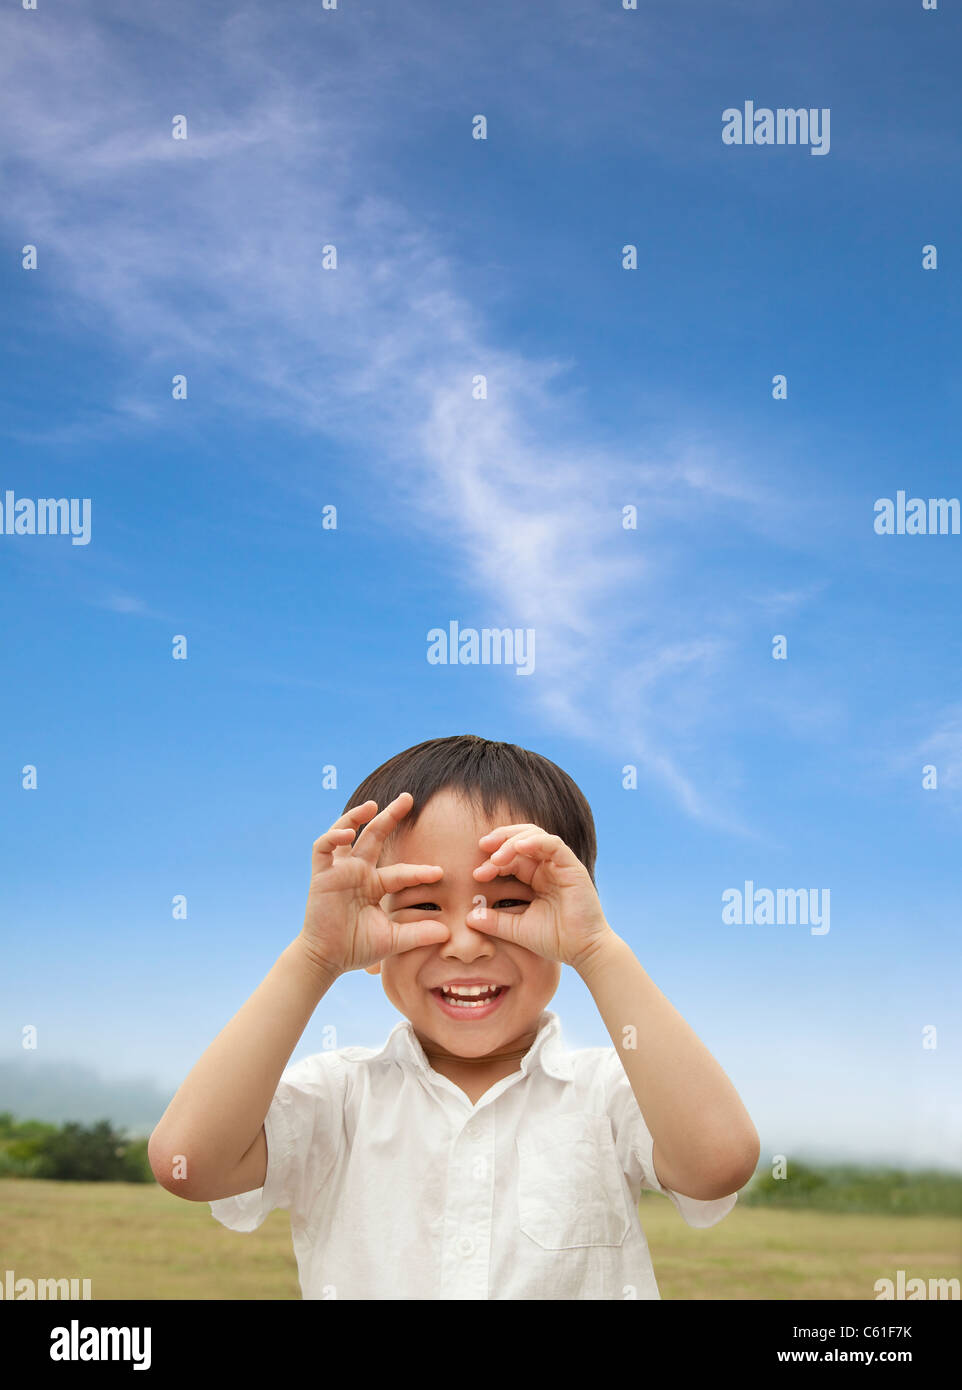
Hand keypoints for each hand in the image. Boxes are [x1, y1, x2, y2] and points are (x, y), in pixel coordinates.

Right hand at [298, 793, 449, 976]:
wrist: (327, 960)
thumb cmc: (356, 948)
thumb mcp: (392, 940)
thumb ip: (417, 934)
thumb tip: (448, 933)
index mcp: (375, 885)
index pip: (402, 872)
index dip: (419, 871)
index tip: (439, 873)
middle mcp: (358, 872)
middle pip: (375, 836)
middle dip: (390, 816)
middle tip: (408, 798)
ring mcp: (339, 871)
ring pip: (346, 834)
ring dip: (357, 816)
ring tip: (373, 805)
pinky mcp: (321, 875)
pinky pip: (323, 847)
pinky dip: (334, 836)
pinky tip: (348, 833)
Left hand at [469, 823, 615, 973]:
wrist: (583, 951)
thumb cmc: (554, 939)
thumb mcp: (517, 929)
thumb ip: (495, 921)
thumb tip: (468, 918)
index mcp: (535, 877)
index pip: (510, 858)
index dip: (492, 861)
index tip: (476, 874)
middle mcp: (547, 867)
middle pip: (520, 838)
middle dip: (499, 839)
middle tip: (482, 847)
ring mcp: (560, 864)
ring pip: (535, 836)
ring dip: (513, 841)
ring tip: (496, 856)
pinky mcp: (572, 866)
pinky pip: (553, 845)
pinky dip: (535, 842)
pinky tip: (518, 848)